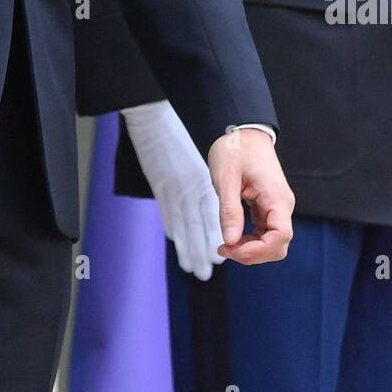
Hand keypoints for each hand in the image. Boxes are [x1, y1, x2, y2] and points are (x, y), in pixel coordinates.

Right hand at [122, 101, 226, 279]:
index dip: (216, 238)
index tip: (225, 254)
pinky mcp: (161, 186)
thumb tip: (229, 233)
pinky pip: (169, 211)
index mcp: (203, 182)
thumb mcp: (215, 169)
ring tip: (192, 265)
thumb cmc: (196, 140)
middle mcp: (189, 188)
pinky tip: (177, 240)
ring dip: (189, 246)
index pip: (213, 219)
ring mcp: (173, 188)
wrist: (164, 120)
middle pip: (198, 226)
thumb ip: (224, 202)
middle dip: (201, 251)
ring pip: (184, 223)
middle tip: (205, 271)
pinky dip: (175, 228)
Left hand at [207, 128, 293, 265]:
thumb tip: (231, 241)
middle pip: (278, 245)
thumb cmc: (236, 149)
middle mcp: (282, 206)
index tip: (232, 248)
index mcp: (277, 197)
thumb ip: (230, 210)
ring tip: (225, 245)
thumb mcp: (226, 178)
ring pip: (272, 243)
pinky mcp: (268, 208)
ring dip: (251, 250)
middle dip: (253, 254)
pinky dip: (250, 241)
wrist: (244, 132)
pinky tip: (233, 238)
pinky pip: (265, 233)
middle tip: (224, 249)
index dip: (258, 250)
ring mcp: (277, 208)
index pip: (281, 236)